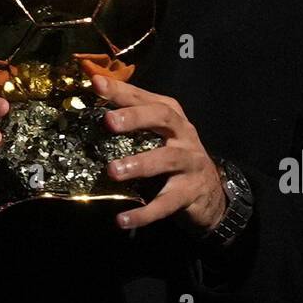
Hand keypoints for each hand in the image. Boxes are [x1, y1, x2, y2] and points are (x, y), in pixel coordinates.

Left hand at [92, 74, 227, 235]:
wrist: (211, 192)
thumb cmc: (174, 154)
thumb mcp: (157, 134)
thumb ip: (131, 119)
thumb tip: (91, 102)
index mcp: (170, 115)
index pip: (145, 97)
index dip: (121, 90)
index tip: (96, 83)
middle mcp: (183, 134)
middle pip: (162, 117)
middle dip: (135, 118)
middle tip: (108, 122)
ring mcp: (189, 162)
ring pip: (167, 159)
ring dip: (139, 163)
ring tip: (113, 171)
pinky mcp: (190, 193)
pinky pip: (166, 203)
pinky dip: (144, 212)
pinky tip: (122, 219)